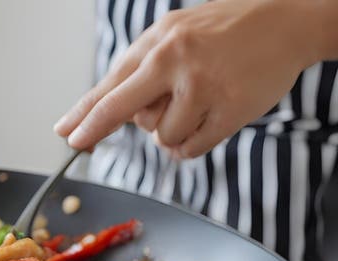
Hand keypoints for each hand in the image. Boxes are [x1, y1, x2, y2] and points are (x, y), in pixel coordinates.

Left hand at [53, 0, 318, 159]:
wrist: (287, 20)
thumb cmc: (222, 31)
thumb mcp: (175, 33)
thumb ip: (141, 67)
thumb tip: (100, 110)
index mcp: (158, 43)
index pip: (111, 86)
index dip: (84, 115)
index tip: (64, 134)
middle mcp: (176, 63)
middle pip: (122, 111)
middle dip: (97, 129)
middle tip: (80, 142)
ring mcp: (203, 87)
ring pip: (161, 137)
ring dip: (171, 132)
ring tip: (194, 105)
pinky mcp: (229, 110)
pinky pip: (190, 149)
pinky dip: (192, 144)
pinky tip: (207, 120)